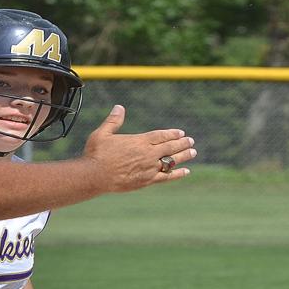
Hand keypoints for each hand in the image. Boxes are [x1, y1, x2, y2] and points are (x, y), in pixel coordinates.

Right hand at [81, 105, 196, 192]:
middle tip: (191, 141)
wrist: (95, 176)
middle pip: (170, 147)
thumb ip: (113, 121)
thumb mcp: (102, 133)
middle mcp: (148, 154)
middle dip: (182, 143)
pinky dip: (177, 174)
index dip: (172, 134)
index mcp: (139, 141)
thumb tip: (119, 107)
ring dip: (183, 156)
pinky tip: (186, 172)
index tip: (181, 133)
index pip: (161, 136)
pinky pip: (166, 177)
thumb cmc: (96, 154)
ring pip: (171, 161)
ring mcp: (149, 168)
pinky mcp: (147, 181)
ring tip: (193, 152)